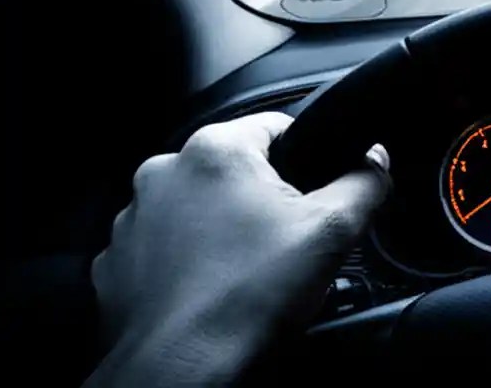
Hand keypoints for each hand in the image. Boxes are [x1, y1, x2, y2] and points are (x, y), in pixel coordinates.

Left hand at [86, 113, 390, 386]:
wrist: (185, 369)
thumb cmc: (249, 298)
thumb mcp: (332, 232)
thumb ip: (363, 184)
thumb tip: (375, 163)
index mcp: (216, 151)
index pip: (275, 126)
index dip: (306, 157)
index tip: (314, 194)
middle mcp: (163, 174)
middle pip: (233, 171)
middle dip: (260, 199)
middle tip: (285, 241)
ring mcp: (132, 220)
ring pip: (194, 209)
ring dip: (218, 229)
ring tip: (247, 270)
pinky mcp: (115, 263)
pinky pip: (161, 249)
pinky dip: (185, 263)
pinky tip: (211, 289)